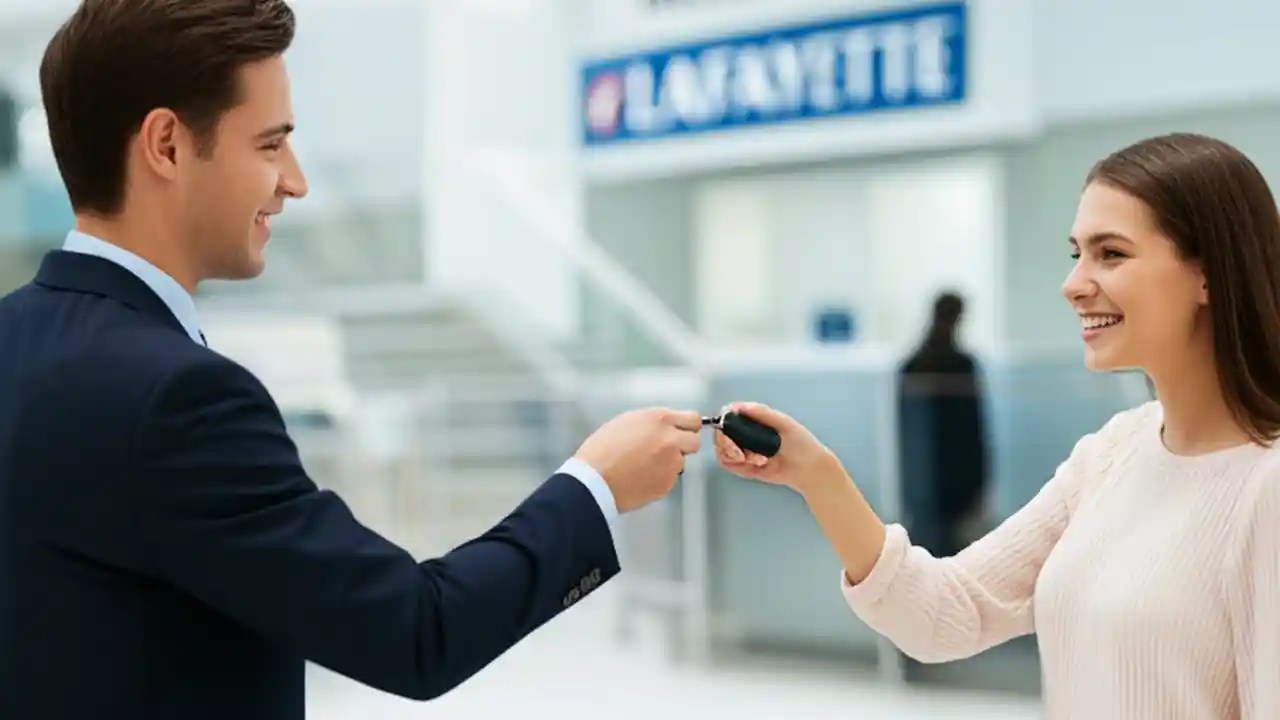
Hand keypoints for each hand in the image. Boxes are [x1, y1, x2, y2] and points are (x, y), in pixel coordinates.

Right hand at [575, 408, 701, 512]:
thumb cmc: (602, 450)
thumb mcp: (627, 421)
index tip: (681, 431)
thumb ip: (653, 422)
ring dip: (669, 463)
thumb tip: (668, 426)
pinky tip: (640, 477)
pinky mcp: (667, 484)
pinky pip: (670, 478)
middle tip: (665, 450)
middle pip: (694, 441)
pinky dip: (660, 478)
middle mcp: (671, 440)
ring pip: (681, 461)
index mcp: (660, 420)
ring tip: (643, 466)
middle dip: (683, 445)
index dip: (686, 426)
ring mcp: (672, 464)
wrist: (594, 481)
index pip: (693, 419)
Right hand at [714, 402, 839, 493]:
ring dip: (736, 456)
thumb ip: (762, 413)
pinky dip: (739, 465)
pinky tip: (757, 463)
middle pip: (720, 433)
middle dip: (726, 444)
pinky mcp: (742, 465)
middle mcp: (744, 432)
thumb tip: (740, 406)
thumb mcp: (784, 423)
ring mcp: (742, 448)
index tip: (727, 427)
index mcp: (753, 418)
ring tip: (757, 459)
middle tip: (740, 452)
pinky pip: (728, 464)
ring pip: (722, 450)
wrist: (807, 468)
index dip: (724, 419)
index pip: (728, 413)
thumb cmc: (800, 444)